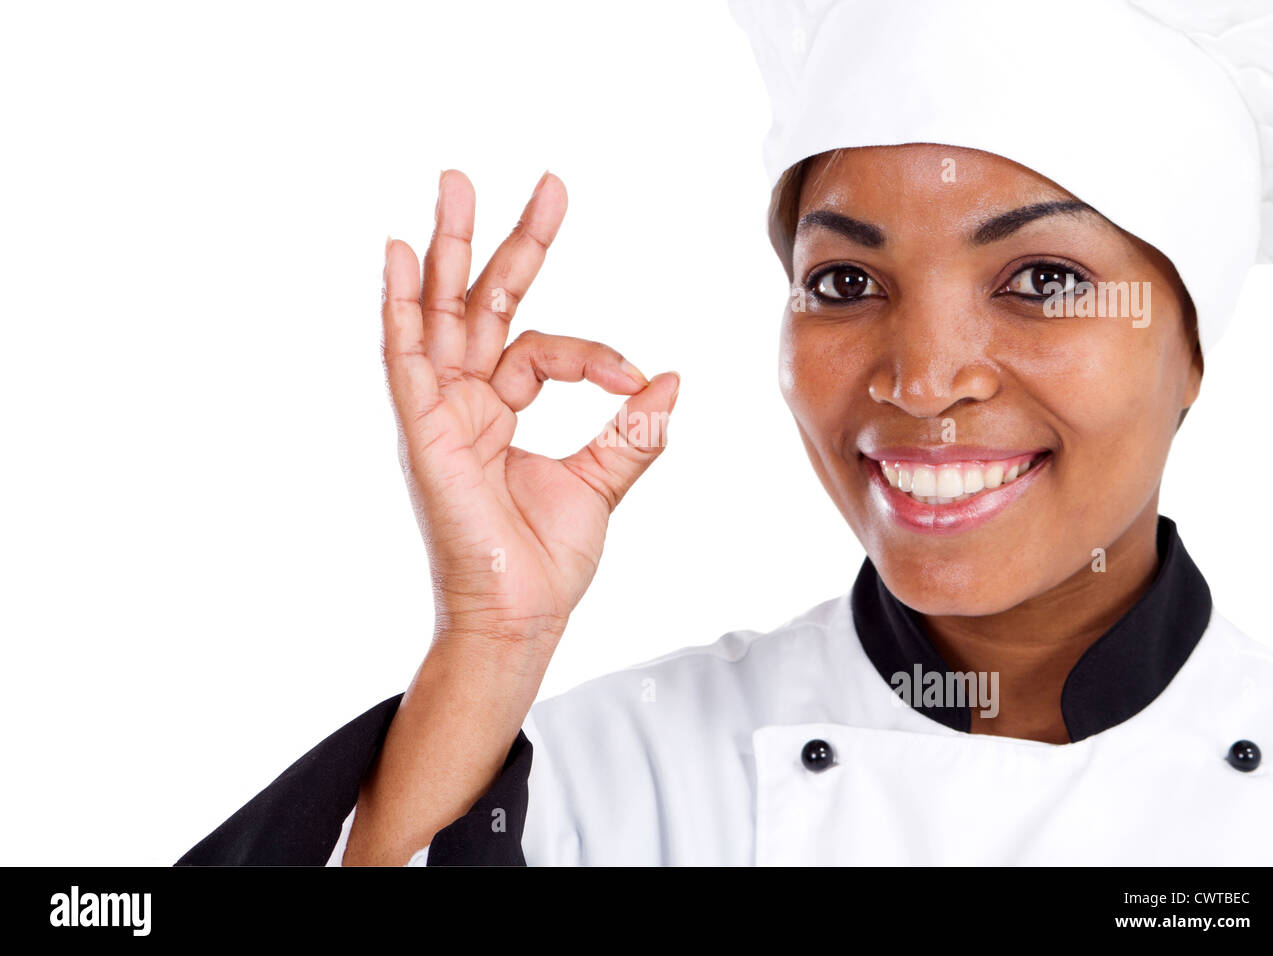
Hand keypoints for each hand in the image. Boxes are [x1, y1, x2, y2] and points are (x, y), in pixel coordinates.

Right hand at [382, 170, 678, 656]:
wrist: (521, 617)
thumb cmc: (545, 563)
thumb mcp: (601, 484)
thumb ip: (632, 430)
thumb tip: (671, 380)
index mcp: (499, 411)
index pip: (542, 348)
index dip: (595, 355)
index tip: (634, 379)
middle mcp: (464, 403)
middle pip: (483, 305)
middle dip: (509, 243)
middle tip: (545, 185)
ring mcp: (439, 414)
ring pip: (441, 315)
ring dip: (448, 250)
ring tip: (455, 184)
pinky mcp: (424, 433)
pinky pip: (405, 359)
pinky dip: (399, 308)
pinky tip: (396, 255)